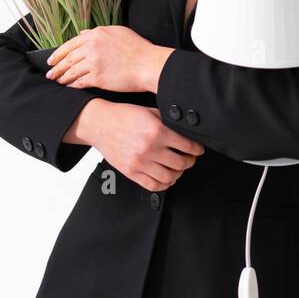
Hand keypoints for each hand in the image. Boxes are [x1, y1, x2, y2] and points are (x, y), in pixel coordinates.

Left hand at [45, 25, 173, 93]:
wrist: (149, 64)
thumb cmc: (138, 48)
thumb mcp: (119, 32)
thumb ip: (99, 33)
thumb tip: (83, 33)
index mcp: (96, 34)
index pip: (70, 44)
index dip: (58, 53)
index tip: (52, 59)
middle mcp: (92, 47)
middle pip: (67, 58)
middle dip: (56, 67)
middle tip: (50, 73)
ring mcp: (94, 63)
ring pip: (71, 71)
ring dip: (62, 77)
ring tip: (57, 81)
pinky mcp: (98, 78)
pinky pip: (79, 82)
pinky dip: (72, 85)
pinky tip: (69, 86)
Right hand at [75, 100, 204, 192]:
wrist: (100, 124)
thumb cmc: (125, 116)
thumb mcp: (151, 111)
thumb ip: (169, 122)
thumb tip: (187, 130)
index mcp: (157, 131)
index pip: (188, 146)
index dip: (197, 149)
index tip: (198, 149)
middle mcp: (150, 148)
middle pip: (181, 163)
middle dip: (190, 161)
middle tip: (190, 158)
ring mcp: (139, 163)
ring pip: (169, 177)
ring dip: (178, 174)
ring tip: (178, 168)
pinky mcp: (130, 172)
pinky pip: (153, 185)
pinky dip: (164, 184)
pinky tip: (166, 177)